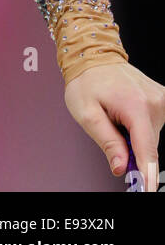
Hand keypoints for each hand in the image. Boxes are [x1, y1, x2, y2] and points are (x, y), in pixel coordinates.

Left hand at [64, 61, 164, 189]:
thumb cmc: (87, 81)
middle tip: (110, 130)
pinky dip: (139, 127)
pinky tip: (125, 112)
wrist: (93, 54)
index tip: (147, 190)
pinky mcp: (161, 99)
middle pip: (148, 146)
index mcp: (135, 106)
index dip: (147, 175)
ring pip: (150, 137)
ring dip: (133, 135)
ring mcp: (160, 99)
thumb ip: (107, 142)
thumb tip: (121, 167)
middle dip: (131, 149)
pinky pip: (152, 125)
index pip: (147, 151)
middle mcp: (154, 101)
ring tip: (115, 115)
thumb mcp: (87, 114)